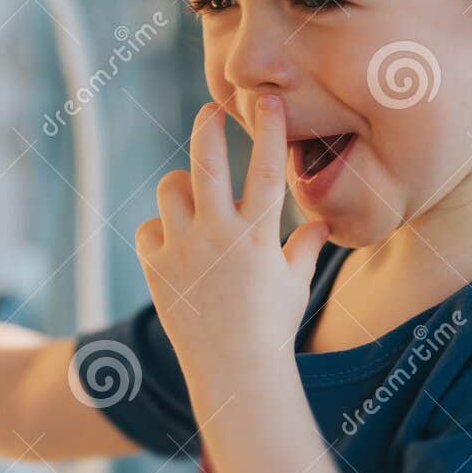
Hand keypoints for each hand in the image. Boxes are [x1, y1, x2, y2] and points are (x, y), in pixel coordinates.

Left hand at [135, 95, 330, 393]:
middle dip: (208, 128)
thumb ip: (305, 248)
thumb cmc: (272, 329)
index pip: (267, 169)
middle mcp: (219, 235)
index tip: (267, 100)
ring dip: (181, 188)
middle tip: (210, 111)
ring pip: (171, 190)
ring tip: (191, 199)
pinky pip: (149, 230)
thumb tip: (322, 225)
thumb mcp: (295, 285)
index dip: (268, 130)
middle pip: (208, 163)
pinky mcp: (157, 268)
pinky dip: (160, 232)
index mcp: (258, 236)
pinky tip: (173, 246)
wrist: (233, 371)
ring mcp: (184, 250)